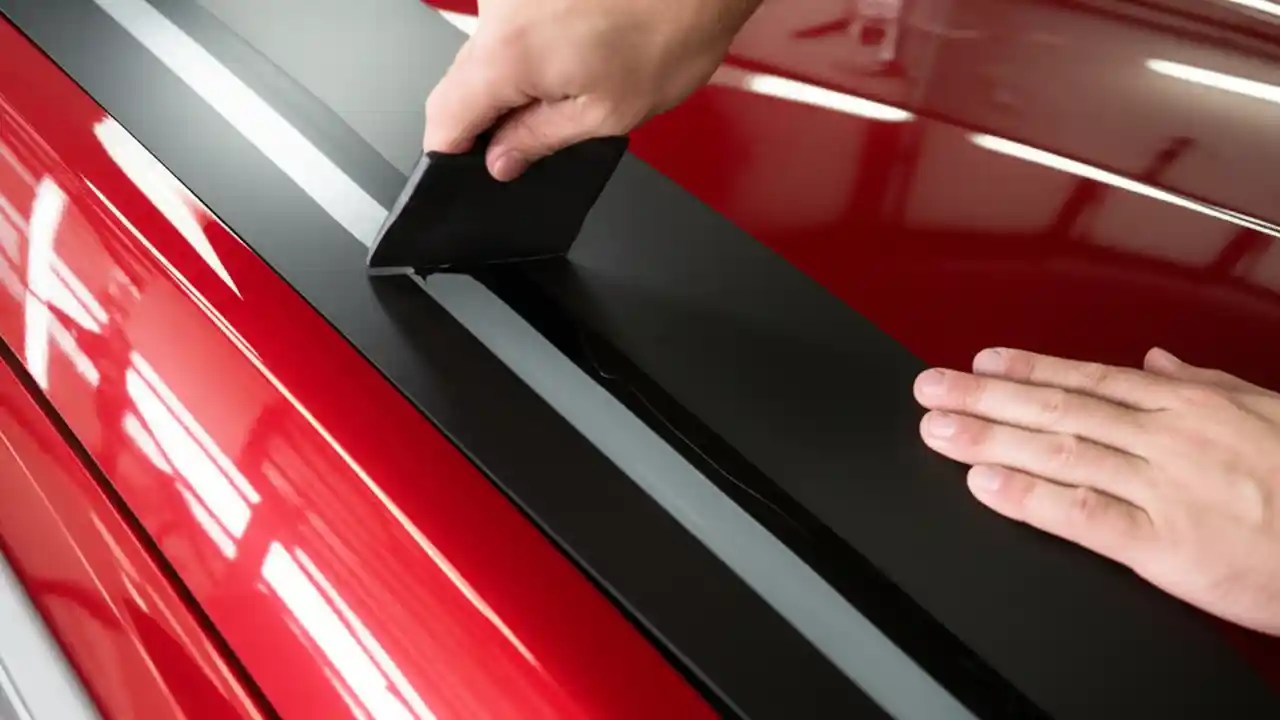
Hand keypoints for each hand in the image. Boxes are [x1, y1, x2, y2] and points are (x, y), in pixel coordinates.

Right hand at [424, 0, 761, 180]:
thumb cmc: (672, 27)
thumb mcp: (607, 113)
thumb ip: (540, 140)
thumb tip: (502, 159)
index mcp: (507, 53)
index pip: (445, 116)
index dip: (452, 151)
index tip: (468, 166)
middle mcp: (496, 8)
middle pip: (463, 79)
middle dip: (494, 112)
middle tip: (541, 129)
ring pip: (489, 47)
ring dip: (519, 72)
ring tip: (580, 73)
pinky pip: (512, 18)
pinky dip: (535, 39)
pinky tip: (582, 43)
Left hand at [914, 347, 1279, 635]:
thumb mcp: (1266, 413)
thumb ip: (1202, 385)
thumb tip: (1155, 362)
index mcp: (1190, 407)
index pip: (1091, 379)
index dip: (1028, 369)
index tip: (980, 361)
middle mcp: (1168, 439)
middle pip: (1060, 409)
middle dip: (987, 397)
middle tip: (931, 390)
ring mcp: (1163, 489)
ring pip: (1060, 452)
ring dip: (991, 438)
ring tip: (940, 429)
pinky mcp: (1165, 545)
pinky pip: (1085, 515)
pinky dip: (1032, 497)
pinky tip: (988, 484)